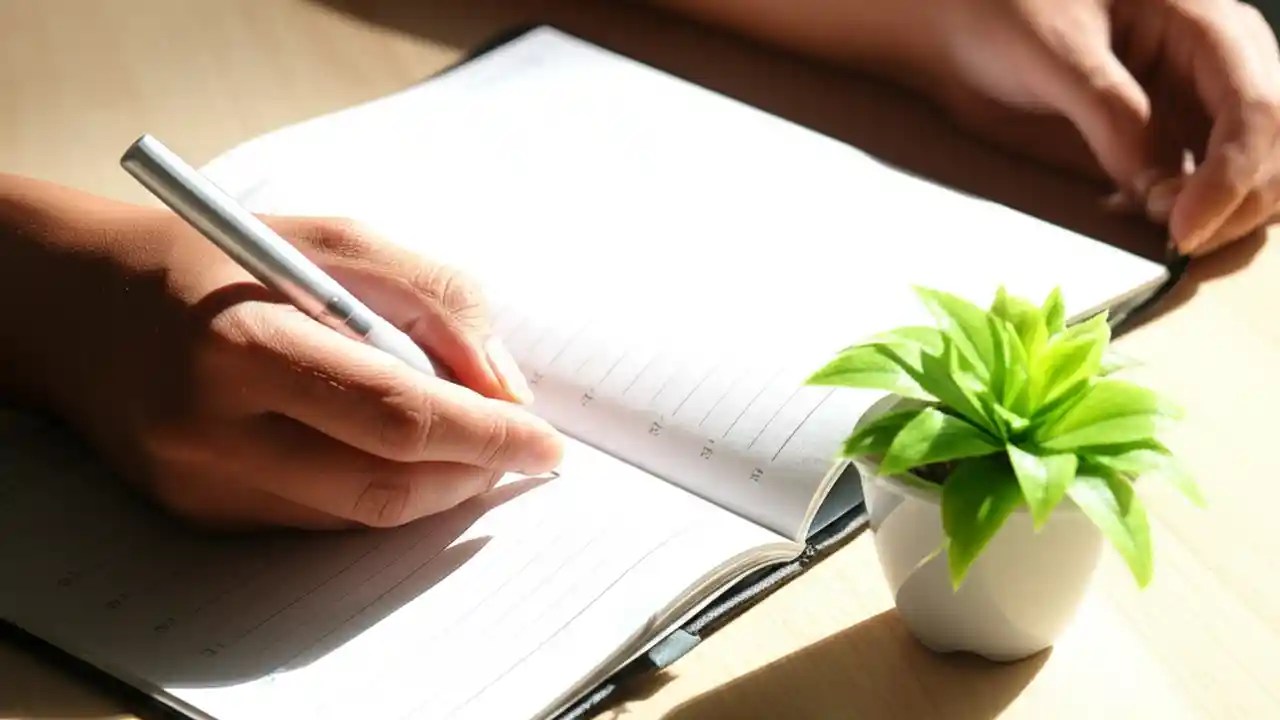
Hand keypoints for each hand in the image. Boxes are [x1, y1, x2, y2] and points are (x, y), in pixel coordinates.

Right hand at [0, 177, 562, 530]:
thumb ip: (432, 302)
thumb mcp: (333, 241)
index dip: (486, 436)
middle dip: (473, 472)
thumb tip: (505, 390)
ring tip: (467, 445)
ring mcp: (201, 485)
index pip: (396, 414)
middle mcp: (213, 429)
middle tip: (517, 448)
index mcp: (245, 341)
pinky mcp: (200, 515)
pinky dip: (378, 491)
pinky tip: (395, 453)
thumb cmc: (221, 260)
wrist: (82, 306)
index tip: (544, 443)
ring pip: (360, 515)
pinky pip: (320, 520)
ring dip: (436, 487)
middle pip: (384, 484)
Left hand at [930, 0, 1279, 256]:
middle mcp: (1220, 68)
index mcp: (1207, 27)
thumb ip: (1112, 116)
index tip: (1183, 232)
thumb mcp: (1058, 56)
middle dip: (1235, 206)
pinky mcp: (1167, 140)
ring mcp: (1197, 106)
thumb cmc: (1008, 15)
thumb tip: (1158, 191)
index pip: (1256, 110)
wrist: (965, 22)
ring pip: (1250, 176)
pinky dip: (1182, 215)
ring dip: (1219, 217)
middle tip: (1171, 243)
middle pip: (1271, 150)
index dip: (1232, 178)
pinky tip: (1128, 212)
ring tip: (1150, 224)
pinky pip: (1201, 188)